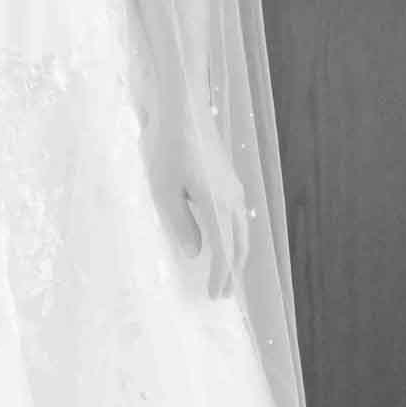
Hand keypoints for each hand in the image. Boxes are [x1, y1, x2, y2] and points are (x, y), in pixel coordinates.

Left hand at [146, 106, 248, 297]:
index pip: (224, 252)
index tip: (214, 296)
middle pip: (240, 245)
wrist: (183, 110)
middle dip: (232, 271)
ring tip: (226, 270)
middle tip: (223, 292)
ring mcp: (234, 188)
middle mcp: (232, 201)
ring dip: (236, 254)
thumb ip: (180, 224)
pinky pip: (238, 216)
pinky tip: (224, 235)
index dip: (220, 276)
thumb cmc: (168, 147)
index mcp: (217, 207)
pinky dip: (235, 235)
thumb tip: (196, 253)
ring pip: (242, 230)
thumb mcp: (163, 189)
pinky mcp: (229, 178)